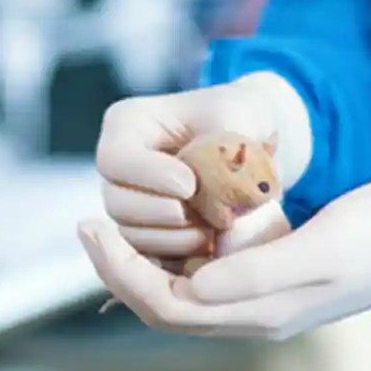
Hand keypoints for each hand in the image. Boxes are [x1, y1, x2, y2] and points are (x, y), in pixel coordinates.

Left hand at [79, 178, 370, 339]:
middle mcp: (259, 315)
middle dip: (119, 271)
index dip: (122, 272)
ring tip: (114, 227)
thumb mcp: (320, 247)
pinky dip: (177, 258)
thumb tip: (192, 285)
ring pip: (184, 296)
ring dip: (143, 265)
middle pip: (166, 307)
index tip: (93, 228)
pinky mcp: (278, 278)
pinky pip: (209, 280)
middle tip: (87, 227)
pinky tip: (169, 228)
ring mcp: (269, 300)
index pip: (168, 306)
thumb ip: (256, 270)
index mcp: (263, 312)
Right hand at [96, 73, 309, 262]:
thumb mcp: (240, 113)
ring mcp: (131, 202)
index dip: (149, 176)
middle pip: (117, 202)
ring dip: (172, 239)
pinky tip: (209, 247)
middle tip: (202, 216)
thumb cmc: (242, 115)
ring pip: (130, 235)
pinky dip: (178, 257)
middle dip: (161, 214)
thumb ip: (227, 143)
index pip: (115, 159)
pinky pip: (150, 256)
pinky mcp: (149, 231)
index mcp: (128, 125)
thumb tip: (220, 188)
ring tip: (211, 232)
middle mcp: (121, 167)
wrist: (255, 140)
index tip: (191, 185)